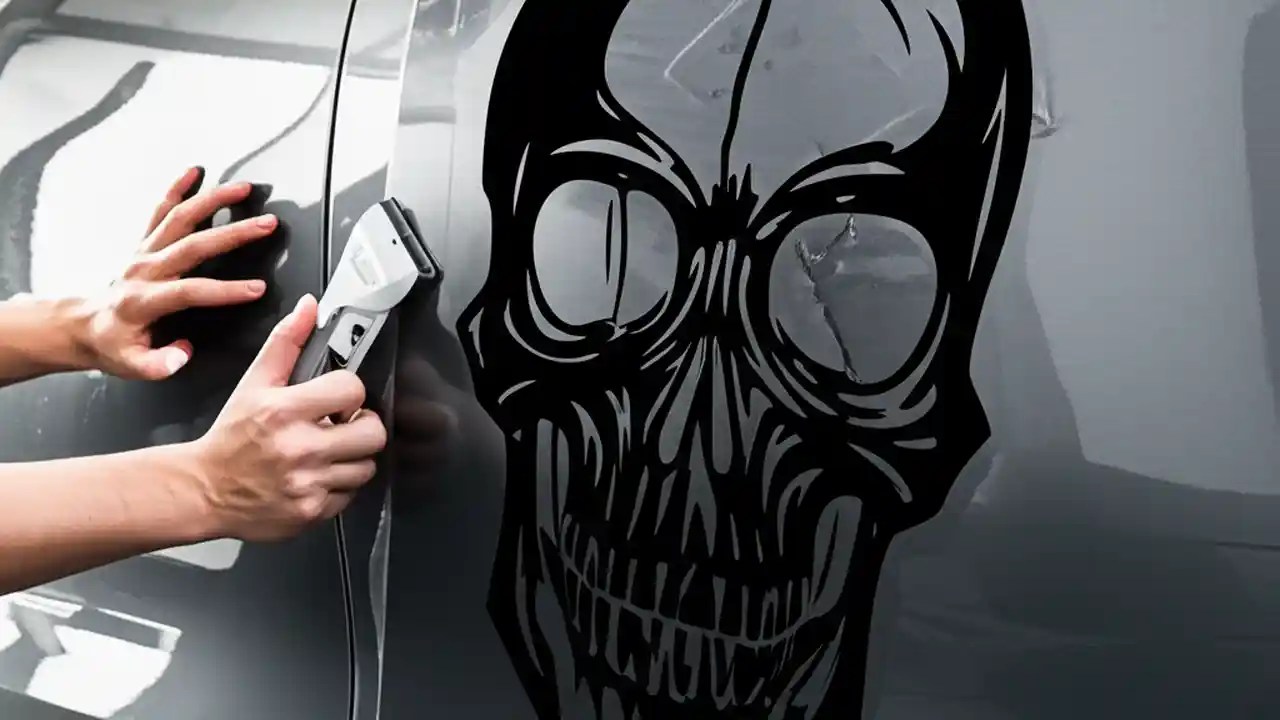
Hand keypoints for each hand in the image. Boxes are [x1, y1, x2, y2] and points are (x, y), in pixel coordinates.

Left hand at [78, 167, 276, 379]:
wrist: (84, 326)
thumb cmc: (112, 345)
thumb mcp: (132, 366)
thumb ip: (158, 364)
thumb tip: (181, 356)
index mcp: (144, 301)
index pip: (190, 291)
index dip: (225, 290)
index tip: (256, 288)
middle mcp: (144, 270)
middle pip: (192, 245)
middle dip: (233, 233)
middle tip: (265, 225)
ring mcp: (144, 253)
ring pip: (179, 219)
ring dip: (212, 200)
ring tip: (242, 189)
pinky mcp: (144, 244)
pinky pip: (160, 211)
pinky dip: (176, 188)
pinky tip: (194, 172)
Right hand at [189, 294, 387, 540]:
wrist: (203, 490)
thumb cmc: (231, 436)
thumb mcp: (254, 383)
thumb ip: (286, 343)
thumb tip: (310, 308)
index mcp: (286, 411)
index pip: (353, 390)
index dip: (348, 392)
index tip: (337, 399)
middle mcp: (300, 449)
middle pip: (373, 433)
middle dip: (362, 427)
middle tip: (343, 426)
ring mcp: (308, 484)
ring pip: (366, 466)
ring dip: (353, 458)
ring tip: (329, 452)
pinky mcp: (311, 512)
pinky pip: (350, 495)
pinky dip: (339, 486)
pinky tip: (317, 476)